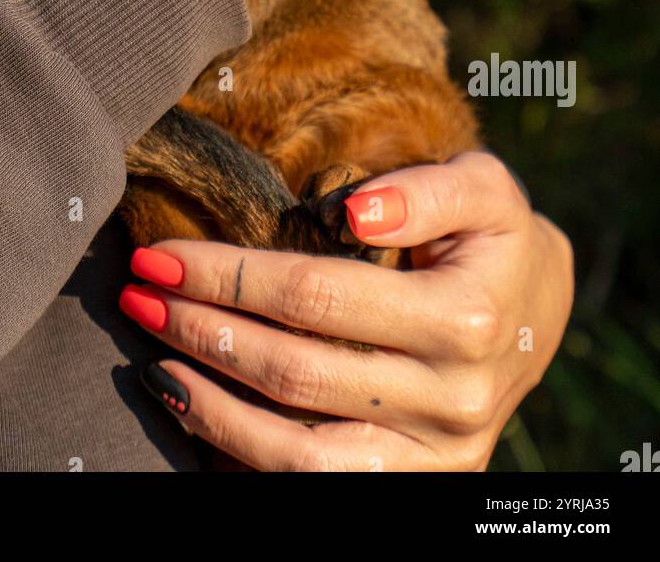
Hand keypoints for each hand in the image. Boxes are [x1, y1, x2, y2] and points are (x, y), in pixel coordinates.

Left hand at [120, 151, 573, 471]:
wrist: (538, 312)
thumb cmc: (491, 236)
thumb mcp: (484, 189)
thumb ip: (426, 191)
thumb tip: (352, 211)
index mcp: (464, 318)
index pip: (316, 295)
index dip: (229, 274)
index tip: (161, 251)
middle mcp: (451, 399)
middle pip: (294, 372)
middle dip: (202, 329)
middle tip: (137, 293)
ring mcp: (433, 456)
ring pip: (298, 454)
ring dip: (209, 404)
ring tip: (151, 359)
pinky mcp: (417, 484)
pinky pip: (317, 487)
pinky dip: (245, 455)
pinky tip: (197, 410)